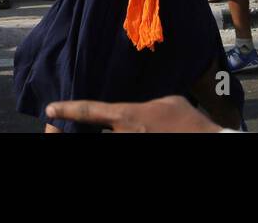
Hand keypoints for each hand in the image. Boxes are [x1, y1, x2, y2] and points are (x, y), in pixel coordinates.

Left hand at [45, 95, 220, 132]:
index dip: (67, 109)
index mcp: (127, 116)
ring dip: (111, 135)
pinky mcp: (137, 156)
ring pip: (109, 141)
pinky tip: (140, 133)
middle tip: (89, 127)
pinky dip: (121, 138)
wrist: (207, 142)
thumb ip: (145, 104)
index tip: (50, 109)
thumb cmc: (188, 122)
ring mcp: (129, 147)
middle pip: (97, 135)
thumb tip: (139, 109)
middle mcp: (122, 136)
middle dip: (92, 132)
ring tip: (134, 128)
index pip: (89, 111)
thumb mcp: (167, 101)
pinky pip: (121, 147)